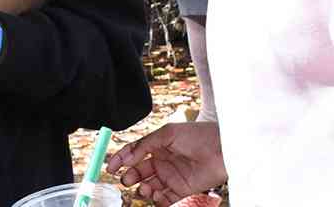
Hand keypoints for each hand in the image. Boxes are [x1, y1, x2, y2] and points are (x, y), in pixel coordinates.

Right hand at [107, 121, 225, 203]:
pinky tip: (156, 196)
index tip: (111, 168)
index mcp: (157, 146)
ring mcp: (171, 177)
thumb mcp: (167, 133)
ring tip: (144, 188)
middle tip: (126, 179)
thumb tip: (127, 157)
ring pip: (148, 187)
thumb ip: (145, 144)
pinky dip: (157, 201)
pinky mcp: (181, 190)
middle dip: (129, 177)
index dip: (120, 160)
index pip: (133, 154)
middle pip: (138, 173)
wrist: (222, 148)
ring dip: (142, 190)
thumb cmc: (198, 135)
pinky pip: (164, 200)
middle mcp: (162, 162)